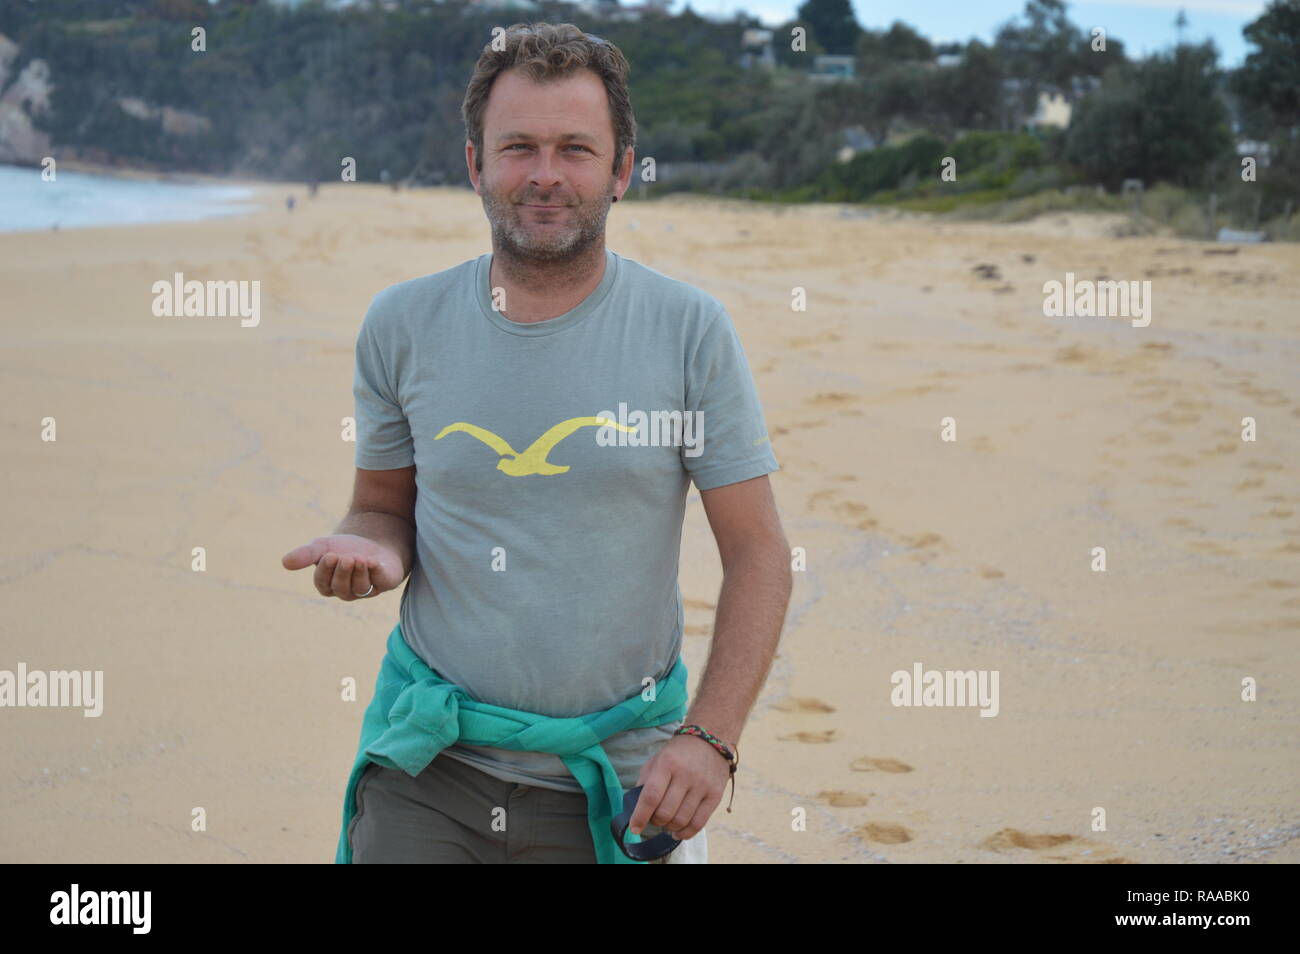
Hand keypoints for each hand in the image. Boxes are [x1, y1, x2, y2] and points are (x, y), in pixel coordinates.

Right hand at [281, 534, 402, 600]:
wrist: (371, 540)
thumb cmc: (342, 548)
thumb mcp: (322, 547)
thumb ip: (305, 555)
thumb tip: (284, 563)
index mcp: (329, 585)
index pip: (323, 584)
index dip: (325, 572)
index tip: (329, 556)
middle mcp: (347, 591)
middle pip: (341, 589)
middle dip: (343, 573)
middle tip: (345, 558)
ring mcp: (367, 589)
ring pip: (360, 588)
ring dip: (359, 573)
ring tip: (358, 558)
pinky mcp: (385, 582)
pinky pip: (380, 581)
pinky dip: (376, 572)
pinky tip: (372, 561)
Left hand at [628, 733, 730, 840]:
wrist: (710, 740)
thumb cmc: (677, 754)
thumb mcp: (657, 760)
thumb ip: (645, 783)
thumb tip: (636, 810)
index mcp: (667, 763)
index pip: (651, 796)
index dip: (640, 816)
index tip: (634, 828)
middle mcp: (685, 774)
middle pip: (665, 812)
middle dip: (655, 822)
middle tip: (654, 819)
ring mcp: (702, 785)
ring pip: (681, 820)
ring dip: (669, 828)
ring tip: (666, 823)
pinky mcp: (715, 795)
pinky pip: (699, 824)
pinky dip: (685, 833)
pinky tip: (678, 832)